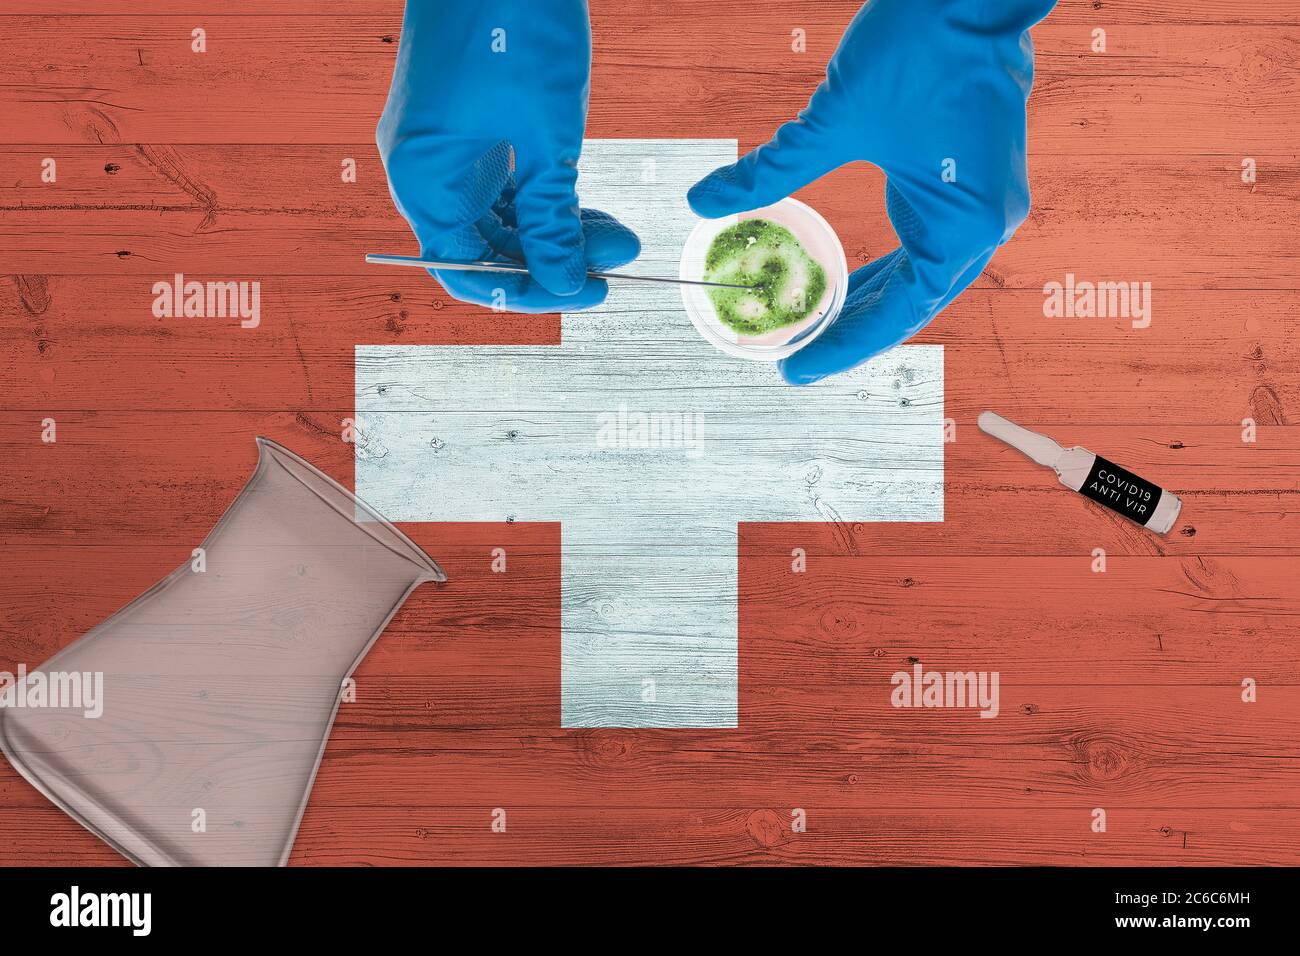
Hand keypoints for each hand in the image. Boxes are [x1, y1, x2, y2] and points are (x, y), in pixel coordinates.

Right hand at [377, 1, 638, 312]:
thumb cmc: (513, 25)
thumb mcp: (546, 139)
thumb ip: (552, 220)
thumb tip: (564, 284)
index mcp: (424, 180)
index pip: (467, 272)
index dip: (528, 293)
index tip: (585, 293)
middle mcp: (422, 169)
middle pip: (485, 247)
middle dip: (553, 258)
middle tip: (618, 260)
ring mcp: (442, 146)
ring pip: (498, 217)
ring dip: (554, 229)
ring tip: (616, 233)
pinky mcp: (463, 125)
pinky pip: (499, 182)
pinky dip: (542, 197)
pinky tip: (586, 204)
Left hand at [688, 0, 1055, 382]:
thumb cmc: (917, 47)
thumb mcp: (832, 119)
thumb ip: (769, 170)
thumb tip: (701, 201)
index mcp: (961, 227)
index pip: (896, 314)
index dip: (840, 347)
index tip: (792, 370)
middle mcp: (983, 228)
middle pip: (911, 305)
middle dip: (851, 331)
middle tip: (794, 356)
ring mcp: (985, 207)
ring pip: (921, 278)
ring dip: (870, 300)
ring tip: (815, 325)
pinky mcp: (976, 184)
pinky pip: (929, 245)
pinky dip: (890, 266)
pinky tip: (849, 278)